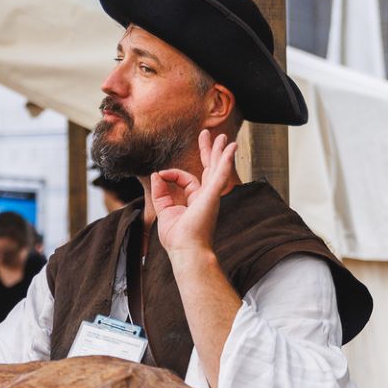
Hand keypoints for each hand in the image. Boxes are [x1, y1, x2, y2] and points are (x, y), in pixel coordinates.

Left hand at [149, 130, 236, 258]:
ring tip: (224, 137)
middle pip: (210, 168)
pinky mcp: (213, 195)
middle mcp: (207, 196)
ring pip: (218, 168)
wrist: (186, 251)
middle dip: (210, 151)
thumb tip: (156, 175)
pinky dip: (227, 160)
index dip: (172, 174)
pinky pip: (222, 174)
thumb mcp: (164, 211)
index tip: (160, 175)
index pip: (187, 179)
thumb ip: (160, 193)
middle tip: (211, 135)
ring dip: (221, 151)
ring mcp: (211, 195)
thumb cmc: (177, 239)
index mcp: (196, 200)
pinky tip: (231, 148)